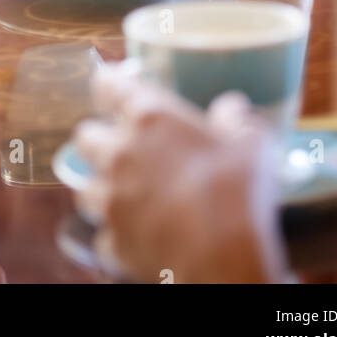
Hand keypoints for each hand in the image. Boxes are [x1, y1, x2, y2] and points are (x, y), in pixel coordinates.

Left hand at [71, 62, 288, 283]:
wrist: (222, 254)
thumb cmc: (238, 189)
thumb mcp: (251, 142)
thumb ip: (237, 120)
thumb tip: (233, 108)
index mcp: (150, 118)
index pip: (110, 85)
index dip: (108, 82)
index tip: (110, 83)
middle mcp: (121, 153)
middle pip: (85, 137)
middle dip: (97, 139)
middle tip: (117, 145)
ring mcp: (112, 199)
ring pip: (84, 189)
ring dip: (101, 189)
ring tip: (122, 195)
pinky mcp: (113, 241)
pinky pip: (103, 237)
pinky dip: (117, 238)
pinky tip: (137, 239)